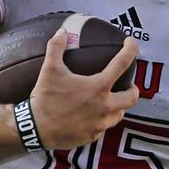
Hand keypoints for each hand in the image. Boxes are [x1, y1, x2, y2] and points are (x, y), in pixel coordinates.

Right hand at [29, 25, 138, 150]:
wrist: (36, 129)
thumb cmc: (45, 98)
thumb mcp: (50, 69)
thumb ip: (56, 47)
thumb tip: (62, 32)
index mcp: (98, 87)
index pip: (122, 63)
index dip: (130, 49)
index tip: (131, 43)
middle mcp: (104, 107)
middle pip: (132, 97)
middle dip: (133, 89)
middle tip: (127, 85)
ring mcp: (99, 124)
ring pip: (119, 115)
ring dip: (118, 106)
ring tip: (109, 101)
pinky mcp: (92, 136)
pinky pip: (103, 127)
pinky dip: (101, 120)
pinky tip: (91, 115)